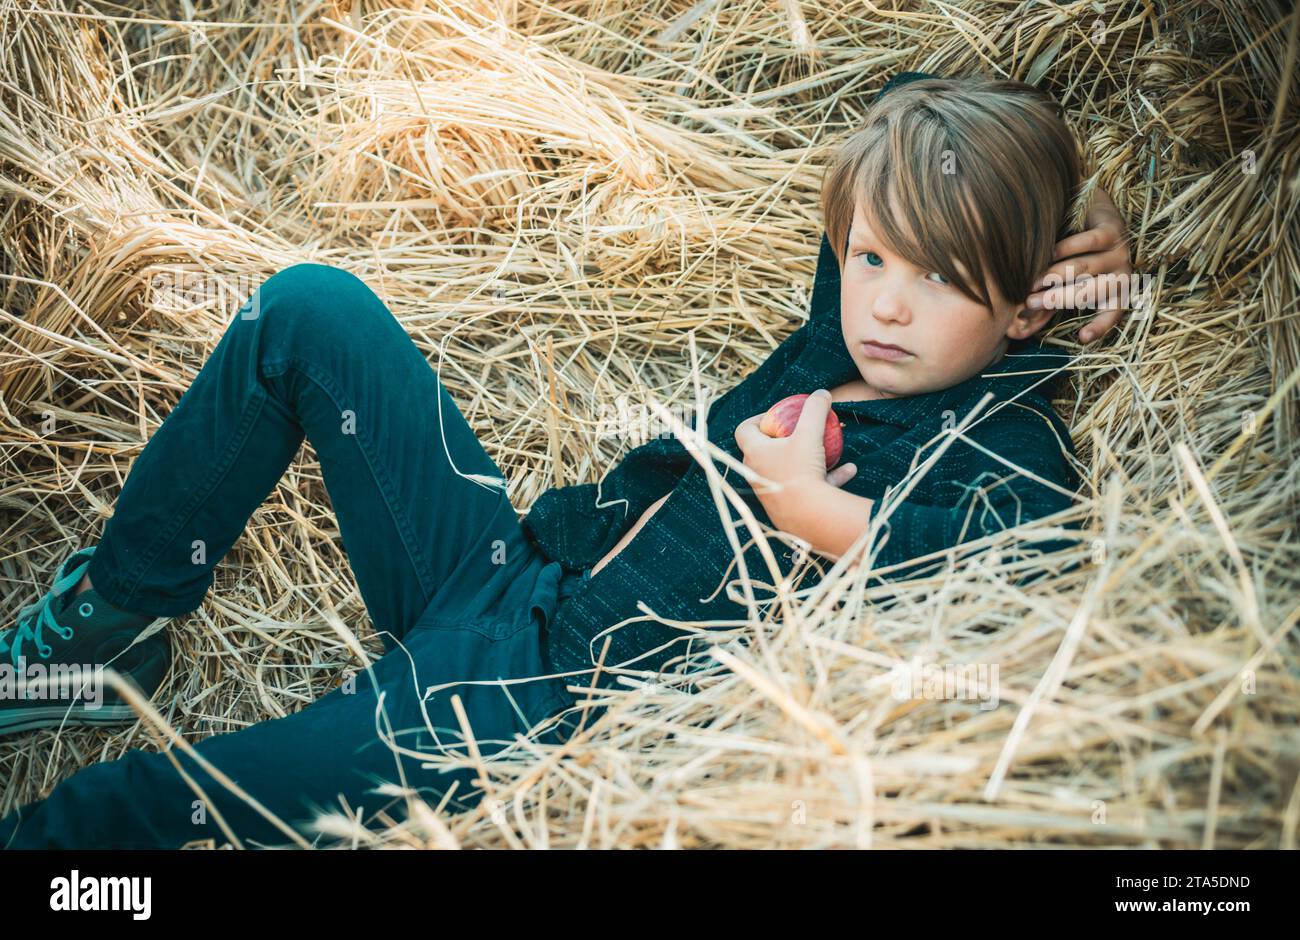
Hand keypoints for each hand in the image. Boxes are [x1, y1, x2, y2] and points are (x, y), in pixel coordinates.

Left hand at [734, 389, 857, 524]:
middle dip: (782, 440)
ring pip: (788, 469)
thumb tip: (822, 393)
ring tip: (827, 451)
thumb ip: (815, 410)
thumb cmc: (802, 471)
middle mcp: (756, 473)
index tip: (776, 416)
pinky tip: (849, 471)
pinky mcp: (786, 508)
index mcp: (754, 453)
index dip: (757, 419)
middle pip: (763, 450)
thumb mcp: (810, 434)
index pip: (744, 429)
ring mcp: (770, 491)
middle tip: (799, 432)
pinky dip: (825, 478)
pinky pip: (805, 488)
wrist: (807, 517)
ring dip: (809, 458)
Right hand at [1025, 186, 1132, 343]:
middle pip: (1086, 293)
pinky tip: (1049, 251)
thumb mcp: (1073, 280)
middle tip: (1029, 302)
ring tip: (1032, 281)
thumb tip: (1022, 319)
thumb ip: (1057, 296)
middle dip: (1055, 299)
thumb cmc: (1079, 255)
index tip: (1081, 337)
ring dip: (1054, 276)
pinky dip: (1065, 248)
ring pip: (1083, 269)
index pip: (1112, 315)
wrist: (1094, 212)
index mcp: (1117, 293)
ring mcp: (1120, 252)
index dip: (1098, 327)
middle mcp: (1123, 275)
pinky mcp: (1114, 231)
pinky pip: (1087, 242)